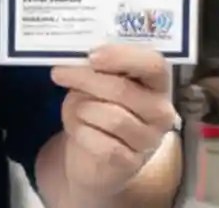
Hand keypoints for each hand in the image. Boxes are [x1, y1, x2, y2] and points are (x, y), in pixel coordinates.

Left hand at [50, 44, 178, 200]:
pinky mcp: (130, 163)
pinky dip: (81, 133)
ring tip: (74, 110)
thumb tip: (75, 58)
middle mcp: (160, 111)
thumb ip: (95, 69)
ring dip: (82, 109)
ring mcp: (148, 140)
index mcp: (157, 83)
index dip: (122, 57)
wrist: (92, 155)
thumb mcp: (97, 82)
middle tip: (58, 73)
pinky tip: (78, 131)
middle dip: (85, 79)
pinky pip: (100, 143)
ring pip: (110, 117)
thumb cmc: (97, 108)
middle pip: (123, 90)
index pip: (153, 64)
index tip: (92, 56)